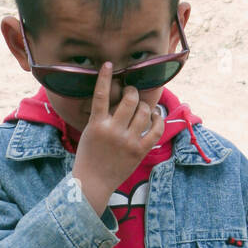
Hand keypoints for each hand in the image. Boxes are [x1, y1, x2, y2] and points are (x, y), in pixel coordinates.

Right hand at [72, 61, 165, 216]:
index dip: (105, 78)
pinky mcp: (139, 151)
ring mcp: (127, 141)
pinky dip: (158, 120)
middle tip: (131, 93)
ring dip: (145, 105)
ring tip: (142, 107)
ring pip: (144, 112)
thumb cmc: (89, 156)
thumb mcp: (88, 133)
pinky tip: (155, 117)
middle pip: (130, 100)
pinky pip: (156, 130)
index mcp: (97, 124)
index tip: (110, 64)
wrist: (93, 183)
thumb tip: (116, 100)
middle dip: (132, 92)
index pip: (101, 96)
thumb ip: (101, 117)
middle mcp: (113, 131)